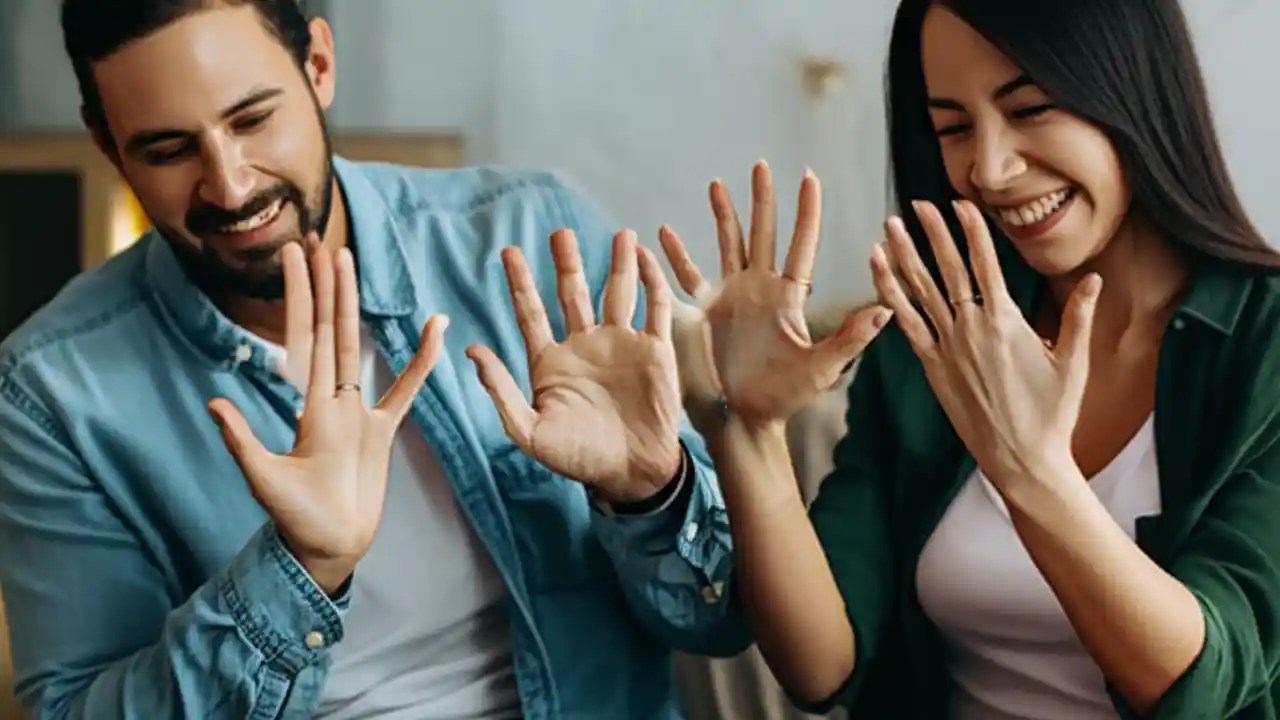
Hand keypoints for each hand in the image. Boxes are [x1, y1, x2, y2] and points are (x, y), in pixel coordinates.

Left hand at [207, 241, 447, 593]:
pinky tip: (435, 329)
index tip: (296, 256)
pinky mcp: (383, 430)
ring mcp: (358, 412)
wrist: (329, 546)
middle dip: (326, 288)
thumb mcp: (265, 480)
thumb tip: (214, 402)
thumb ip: (244, 441)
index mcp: (305, 406)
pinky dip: (422, 360)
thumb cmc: (295, 519)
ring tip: (356, 268)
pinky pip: (406, 389)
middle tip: (324, 243)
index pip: (302, 339)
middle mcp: (330, 400)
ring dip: (356, 308)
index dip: (300, 297)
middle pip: (329, 331)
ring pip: (359, 348)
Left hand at [467, 229, 681, 504]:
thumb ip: (501, 391)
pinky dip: (651, 280)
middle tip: (560, 232)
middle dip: (566, 262)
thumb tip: (472, 351)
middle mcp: (585, 347)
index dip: (520, 283)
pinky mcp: (654, 351)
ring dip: (617, 263)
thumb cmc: (577, 458)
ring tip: (620, 233)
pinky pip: (654, 308)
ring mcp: (621, 346)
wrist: (631, 473)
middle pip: (572, 293)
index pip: (531, 313)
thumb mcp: (528, 431)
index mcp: (551, 363)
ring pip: (617, 293)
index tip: (508, 251)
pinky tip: (646, 257)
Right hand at [658, 161, 891, 430]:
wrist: (743, 418)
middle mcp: (759, 289)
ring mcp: (729, 298)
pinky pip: (686, 277)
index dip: (805, 213)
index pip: (799, 246)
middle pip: (761, 234)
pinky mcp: (702, 312)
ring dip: (722, 215)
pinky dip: (674, 256)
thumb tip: (885, 310)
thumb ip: (850, 339)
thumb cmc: (785, 397)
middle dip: (762, 200)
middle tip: (760, 165)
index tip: (809, 177)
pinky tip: (663, 232)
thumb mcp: (822, 368)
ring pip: (726, 245)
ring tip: (717, 184)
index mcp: (788, 297)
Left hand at [871, 199, 1100, 488]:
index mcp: (1006, 322)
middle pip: (947, 270)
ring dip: (902, 257)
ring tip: (888, 227)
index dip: (970, 230)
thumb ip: (1078, 317)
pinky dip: (890, 297)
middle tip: (917, 205)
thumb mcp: (1074, 363)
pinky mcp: (932, 368)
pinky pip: (906, 326)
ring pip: (920, 293)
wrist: (1022, 459)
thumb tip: (1093, 278)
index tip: (959, 204)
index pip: (985, 263)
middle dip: (931, 233)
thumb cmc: (1053, 413)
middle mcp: (972, 329)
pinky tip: (878, 275)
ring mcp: (948, 348)